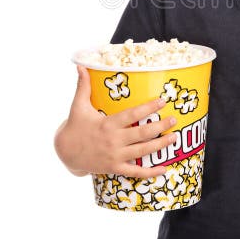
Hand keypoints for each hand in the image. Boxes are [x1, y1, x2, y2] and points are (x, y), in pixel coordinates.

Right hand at [55, 64, 177, 177]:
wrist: (65, 152)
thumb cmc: (75, 126)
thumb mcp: (78, 105)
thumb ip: (83, 86)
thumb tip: (80, 65)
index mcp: (107, 124)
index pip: (132, 114)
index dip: (148, 107)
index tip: (162, 100)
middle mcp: (113, 140)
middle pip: (142, 134)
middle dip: (160, 126)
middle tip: (174, 119)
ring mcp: (115, 156)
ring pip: (142, 152)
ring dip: (160, 145)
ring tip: (174, 137)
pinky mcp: (114, 168)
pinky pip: (135, 173)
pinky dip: (150, 173)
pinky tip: (164, 169)